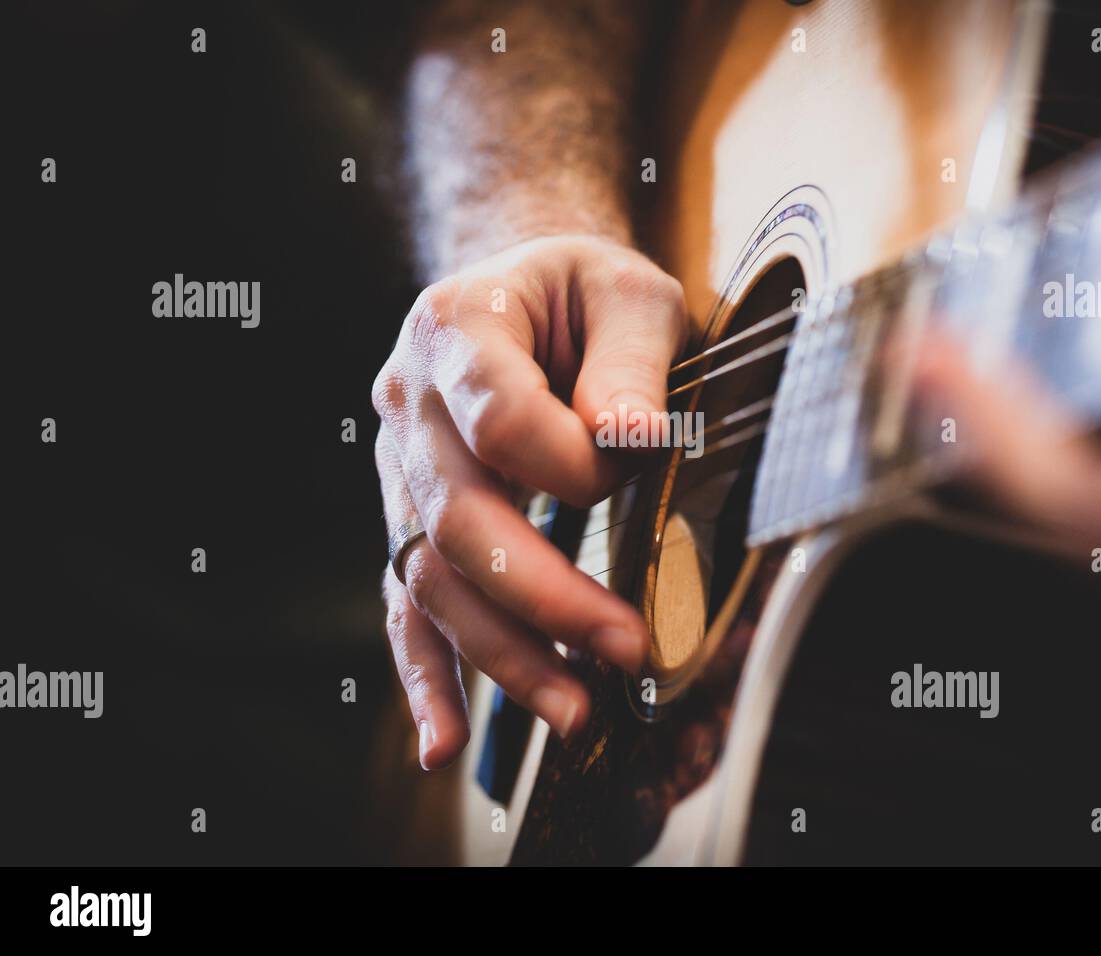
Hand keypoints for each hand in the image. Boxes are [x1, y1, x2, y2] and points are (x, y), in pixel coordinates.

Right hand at [372, 235, 687, 769]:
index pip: (504, 421)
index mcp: (455, 329)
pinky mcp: (410, 518)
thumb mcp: (628, 289)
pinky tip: (445, 743)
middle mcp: (407, 403)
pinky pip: (406, 601)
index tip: (643, 461)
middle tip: (626, 647)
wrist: (522, 291)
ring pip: (431, 575)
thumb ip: (632, 357)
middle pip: (459, 519)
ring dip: (501, 652)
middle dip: (545, 595)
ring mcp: (398, 468)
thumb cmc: (583, 292)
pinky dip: (426, 674)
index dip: (578, 461)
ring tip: (575, 712)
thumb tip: (628, 439)